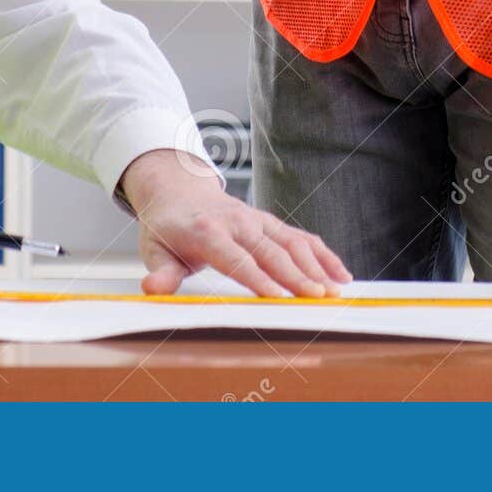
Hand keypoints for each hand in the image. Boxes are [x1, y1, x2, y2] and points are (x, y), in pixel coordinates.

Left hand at [120, 148, 351, 297]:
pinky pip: (300, 237)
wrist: (178, 192)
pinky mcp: (270, 223)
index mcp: (207, 231)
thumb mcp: (156, 250)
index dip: (257, 278)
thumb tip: (151, 290)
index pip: (236, 259)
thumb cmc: (167, 229)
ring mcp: (257, 220)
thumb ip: (161, 273)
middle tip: (316, 299)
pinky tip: (341, 275)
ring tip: (333, 292)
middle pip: (270, 251)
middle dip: (294, 275)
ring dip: (314, 266)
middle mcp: (237, 222)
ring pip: (291, 242)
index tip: (277, 298)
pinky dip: (322, 254)